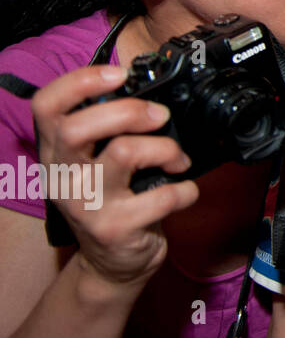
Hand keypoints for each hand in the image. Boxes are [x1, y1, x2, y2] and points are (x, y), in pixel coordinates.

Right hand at [31, 66, 198, 286]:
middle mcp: (63, 176)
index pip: (46, 106)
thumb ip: (109, 130)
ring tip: (177, 159)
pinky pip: (162, 195)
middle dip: (130, 111)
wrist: (113, 262)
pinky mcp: (114, 228)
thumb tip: (149, 94)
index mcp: (57, 152)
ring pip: (124, 152)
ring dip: (166, 149)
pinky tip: (184, 191)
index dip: (79, 82)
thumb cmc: (111, 201)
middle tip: (160, 117)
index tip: (119, 74)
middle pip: (78, 127)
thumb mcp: (96, 163)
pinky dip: (186, 189)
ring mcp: (86, 204)